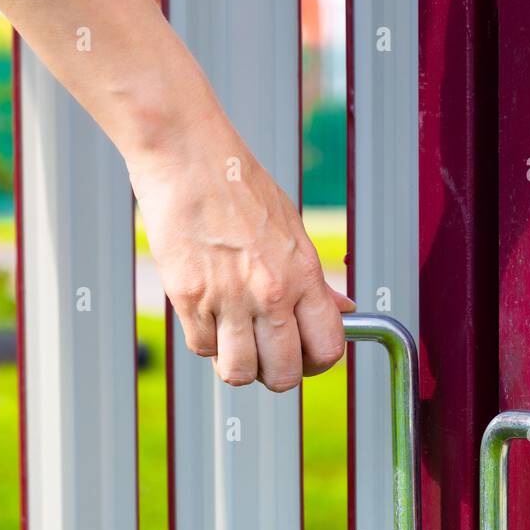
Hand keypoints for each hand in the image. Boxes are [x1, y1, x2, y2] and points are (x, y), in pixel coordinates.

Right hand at [127, 106, 353, 391]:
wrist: (187, 155)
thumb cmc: (238, 186)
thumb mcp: (292, 230)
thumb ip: (315, 280)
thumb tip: (342, 310)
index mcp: (303, 274)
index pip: (327, 348)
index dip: (317, 364)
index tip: (305, 358)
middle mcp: (270, 292)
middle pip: (284, 375)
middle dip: (276, 374)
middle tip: (266, 355)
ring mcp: (228, 298)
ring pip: (239, 373)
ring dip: (237, 365)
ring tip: (234, 340)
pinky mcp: (188, 298)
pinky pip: (202, 347)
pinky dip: (205, 340)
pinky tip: (208, 313)